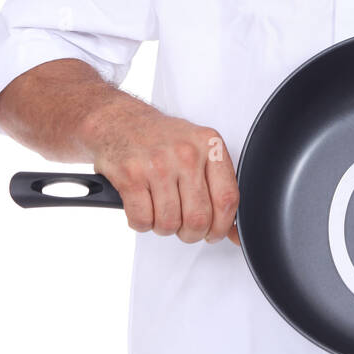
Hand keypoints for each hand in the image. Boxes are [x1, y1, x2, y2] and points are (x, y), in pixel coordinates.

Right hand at [84, 100, 239, 246]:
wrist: (120, 121)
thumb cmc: (161, 138)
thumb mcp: (198, 148)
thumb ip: (218, 185)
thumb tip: (234, 232)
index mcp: (210, 145)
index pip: (227, 198)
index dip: (222, 226)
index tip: (214, 232)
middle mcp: (186, 153)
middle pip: (198, 218)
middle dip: (190, 233)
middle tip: (184, 227)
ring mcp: (158, 164)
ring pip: (169, 223)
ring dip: (164, 227)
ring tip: (160, 210)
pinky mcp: (131, 176)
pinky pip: (142, 220)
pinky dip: (141, 223)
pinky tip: (142, 206)